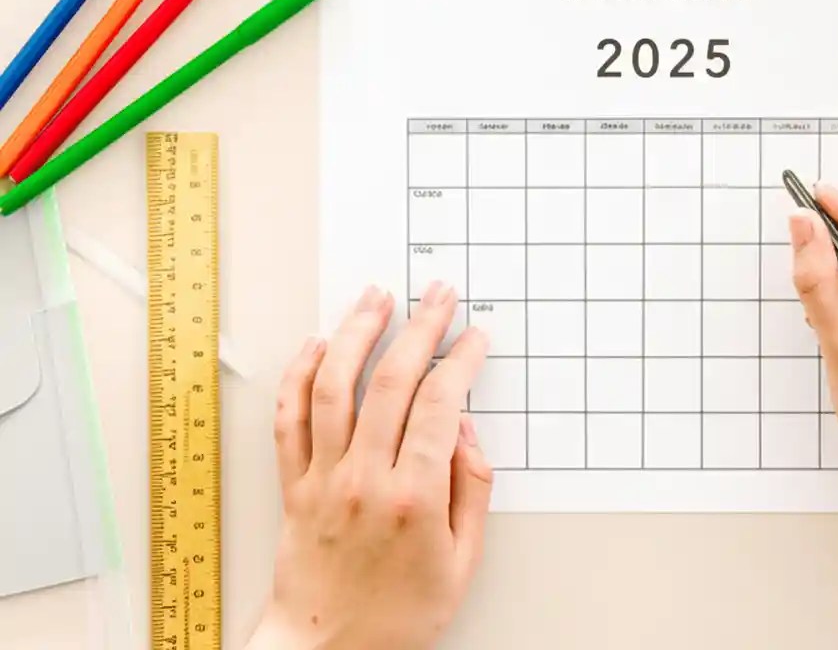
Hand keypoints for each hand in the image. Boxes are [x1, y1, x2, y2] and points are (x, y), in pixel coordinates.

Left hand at [246, 283, 492, 649]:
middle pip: (392, 382)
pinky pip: (289, 417)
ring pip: (335, 386)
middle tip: (438, 295)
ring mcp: (323, 478)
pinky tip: (317, 345)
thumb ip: (472, 493)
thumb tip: (467, 433)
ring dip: (356, 333)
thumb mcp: (462, 564)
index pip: (441, 405)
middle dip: (420, 327)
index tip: (476, 336)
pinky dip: (300, 374)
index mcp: (413, 499)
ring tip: (375, 297)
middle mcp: (364, 479)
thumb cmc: (398, 615)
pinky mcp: (293, 484)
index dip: (461, 360)